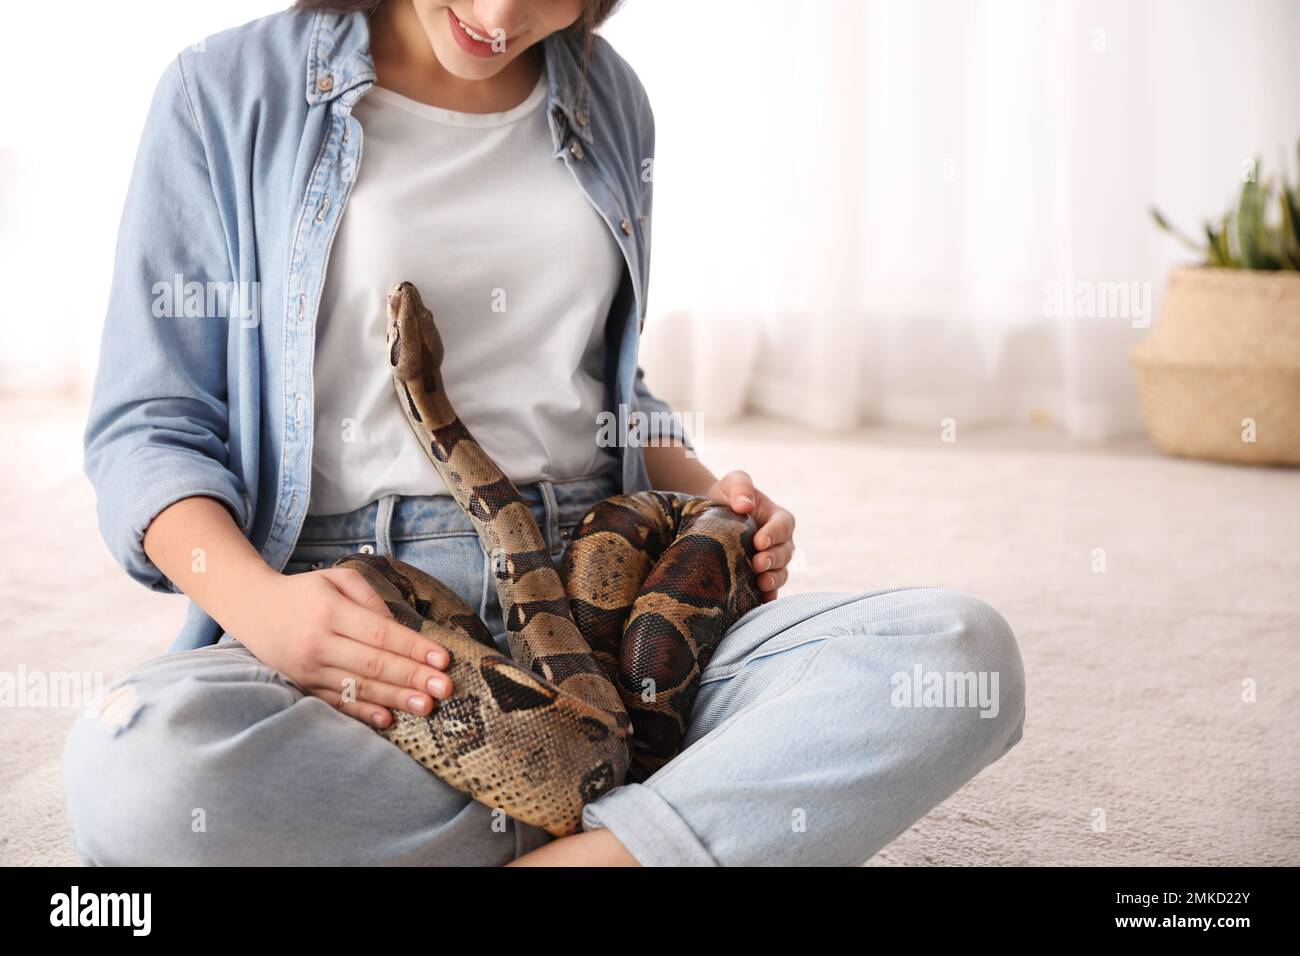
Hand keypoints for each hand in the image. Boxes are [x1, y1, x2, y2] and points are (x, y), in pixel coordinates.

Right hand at [229, 567, 453, 728]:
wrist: (252, 609)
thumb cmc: (305, 592)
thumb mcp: (337, 579)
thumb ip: (371, 599)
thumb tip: (399, 627)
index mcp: (330, 612)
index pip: (380, 633)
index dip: (414, 648)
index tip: (443, 659)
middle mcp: (318, 643)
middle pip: (373, 664)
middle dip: (413, 677)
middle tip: (445, 688)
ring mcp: (308, 669)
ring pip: (358, 687)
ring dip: (395, 698)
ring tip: (426, 706)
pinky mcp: (301, 687)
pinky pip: (336, 704)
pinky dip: (362, 713)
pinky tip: (387, 720)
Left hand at [705, 470, 795, 602]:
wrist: (710, 516)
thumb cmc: (727, 496)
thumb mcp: (733, 482)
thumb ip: (741, 486)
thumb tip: (745, 505)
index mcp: (778, 518)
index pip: (783, 526)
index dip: (774, 534)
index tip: (759, 541)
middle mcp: (780, 542)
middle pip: (785, 553)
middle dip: (773, 559)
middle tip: (758, 563)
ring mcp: (771, 562)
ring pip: (781, 573)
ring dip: (774, 579)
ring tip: (761, 583)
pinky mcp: (760, 578)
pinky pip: (769, 590)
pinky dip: (768, 596)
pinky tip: (760, 601)